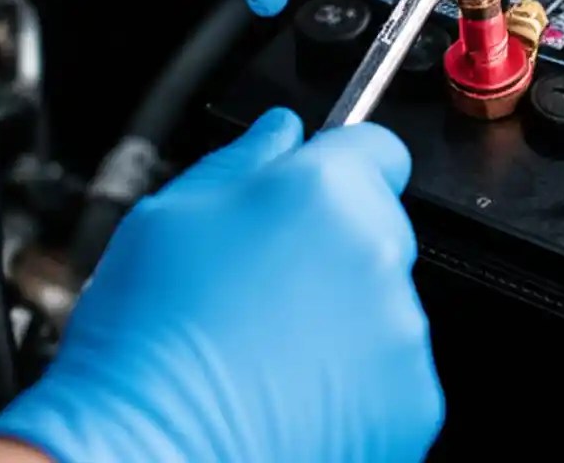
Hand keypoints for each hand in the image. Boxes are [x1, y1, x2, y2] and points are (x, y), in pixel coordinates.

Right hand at [0, 109, 444, 462]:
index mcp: (325, 192)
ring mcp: (401, 332)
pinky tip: (290, 389)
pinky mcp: (412, 400)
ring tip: (267, 346)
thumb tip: (280, 132)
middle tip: (263, 283)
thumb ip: (241, 161)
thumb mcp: (168, 216)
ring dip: (343, 313)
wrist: (153, 455)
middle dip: (332, 244)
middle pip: (378, 227)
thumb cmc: (150, 342)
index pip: (377, 147)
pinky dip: (354, 378)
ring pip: (383, 302)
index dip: (340, 166)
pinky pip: (392, 369)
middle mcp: (378, 254)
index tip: (313, 192)